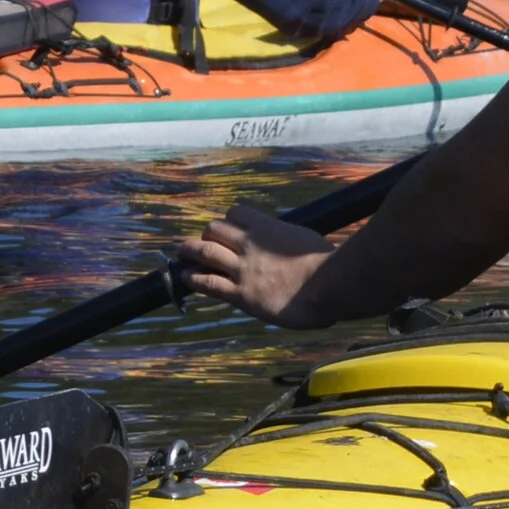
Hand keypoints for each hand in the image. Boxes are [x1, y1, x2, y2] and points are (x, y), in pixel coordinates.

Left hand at [176, 203, 342, 326]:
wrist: (327, 284)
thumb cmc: (327, 263)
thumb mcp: (306, 239)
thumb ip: (291, 240)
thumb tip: (294, 243)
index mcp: (268, 228)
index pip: (237, 213)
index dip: (228, 221)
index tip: (227, 228)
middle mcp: (250, 244)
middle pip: (215, 229)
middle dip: (206, 234)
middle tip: (202, 242)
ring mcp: (243, 269)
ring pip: (205, 252)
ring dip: (190, 251)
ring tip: (182, 253)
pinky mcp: (241, 294)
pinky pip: (209, 282)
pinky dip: (194, 278)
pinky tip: (186, 278)